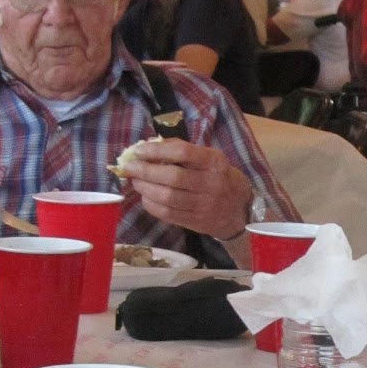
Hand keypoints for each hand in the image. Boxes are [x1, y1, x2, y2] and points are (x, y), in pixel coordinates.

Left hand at [119, 138, 251, 241]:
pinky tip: (146, 197)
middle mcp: (212, 183)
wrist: (237, 208)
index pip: (182, 152)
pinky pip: (167, 214)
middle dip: (145, 171)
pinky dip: (151, 204)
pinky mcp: (196, 221)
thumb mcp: (206, 157)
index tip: (138, 151)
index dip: (156, 151)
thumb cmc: (216, 176)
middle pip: (172, 177)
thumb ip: (180, 149)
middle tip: (129, 167)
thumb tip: (147, 145)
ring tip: (136, 181)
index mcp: (214, 161)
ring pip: (167, 197)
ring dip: (145, 188)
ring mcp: (204, 205)